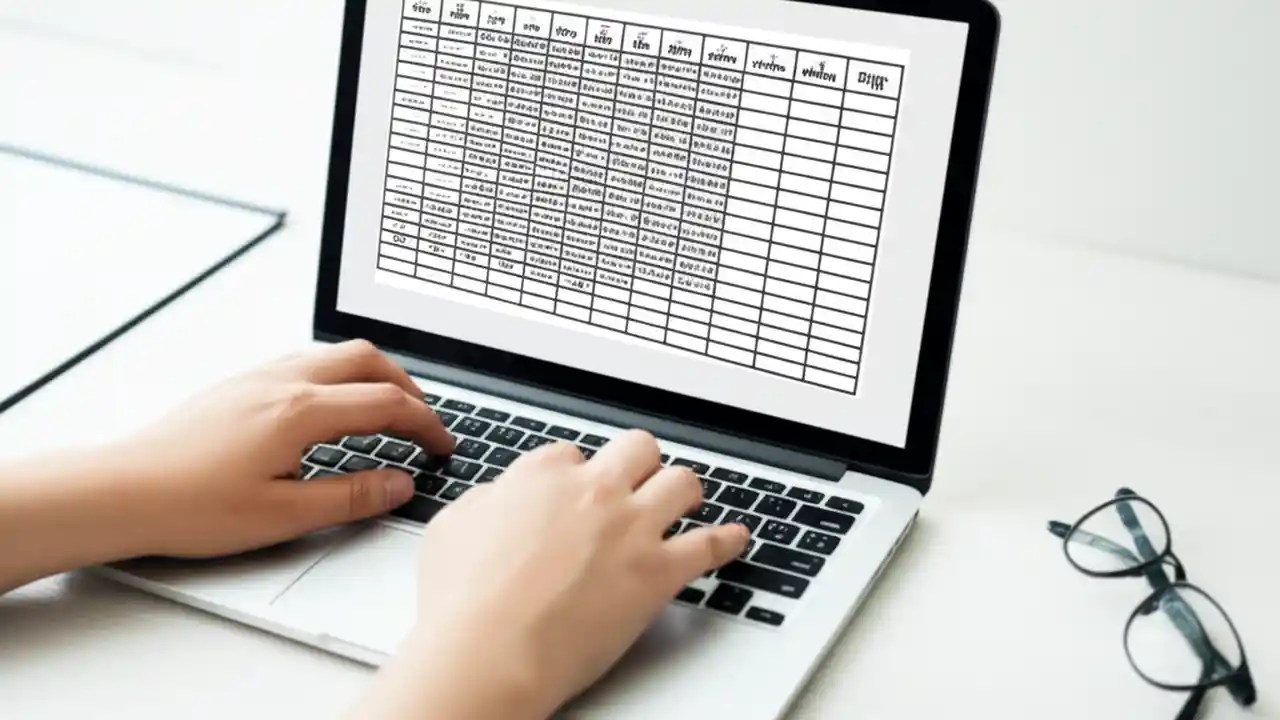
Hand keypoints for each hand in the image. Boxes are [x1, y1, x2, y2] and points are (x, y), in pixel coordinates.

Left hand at [110, 339, 453, 557]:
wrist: (121, 491)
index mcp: (301, 411)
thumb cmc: (191, 506)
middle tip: (423, 422)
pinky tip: (332, 409)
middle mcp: (282, 382)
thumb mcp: (285, 515)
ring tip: (386, 411)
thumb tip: (399, 484)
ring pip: (334, 355)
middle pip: (367, 359)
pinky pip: (304, 362)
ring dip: (372, 375)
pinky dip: (338, 377)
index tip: (443, 446)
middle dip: (407, 386)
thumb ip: (352, 497)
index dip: (425, 424)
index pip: (386, 404)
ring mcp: (257, 378)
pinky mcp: (238, 385)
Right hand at [358, 431, 749, 719]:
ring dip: (683, 492)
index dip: (580, 473)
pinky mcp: (658, 572)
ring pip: (682, 483)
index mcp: (543, 476)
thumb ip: (489, 501)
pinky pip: (711, 546)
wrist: (489, 650)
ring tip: (685, 503)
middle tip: (639, 483)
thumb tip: (502, 499)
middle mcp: (594, 491)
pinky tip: (735, 538)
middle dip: (639, 464)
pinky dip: (727, 541)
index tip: (581, 490)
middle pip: (638, 449)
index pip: (575, 453)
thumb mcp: (455, 527)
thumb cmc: (463, 601)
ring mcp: (632, 528)